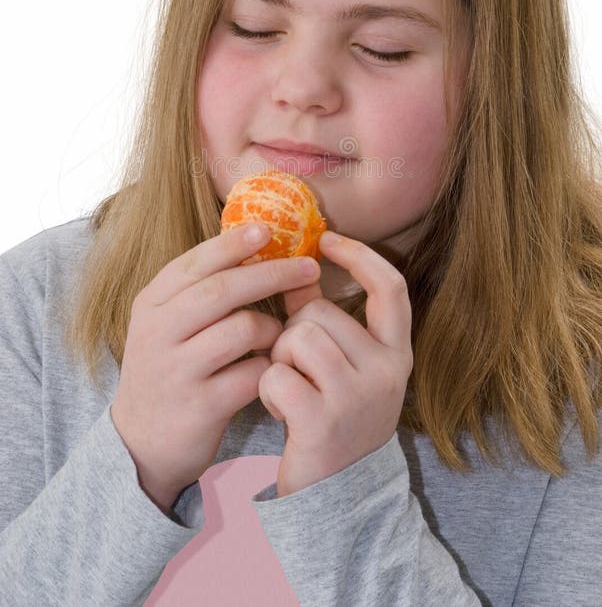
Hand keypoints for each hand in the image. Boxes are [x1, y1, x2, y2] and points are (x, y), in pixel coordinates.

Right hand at [110, 222, 320, 511]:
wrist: (139, 443)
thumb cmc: (170, 368)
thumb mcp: (168, 323)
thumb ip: (200, 289)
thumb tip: (257, 241)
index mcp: (152, 303)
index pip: (196, 262)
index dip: (234, 243)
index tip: (269, 229)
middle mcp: (158, 331)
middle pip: (223, 289)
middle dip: (272, 273)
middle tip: (309, 267)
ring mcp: (176, 370)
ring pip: (242, 329)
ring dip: (272, 328)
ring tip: (278, 334)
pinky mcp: (199, 406)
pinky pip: (252, 373)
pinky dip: (270, 366)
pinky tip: (272, 368)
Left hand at [257, 232, 412, 496]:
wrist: (337, 498)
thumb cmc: (334, 419)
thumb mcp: (344, 369)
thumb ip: (323, 321)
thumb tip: (295, 268)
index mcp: (397, 354)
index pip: (391, 287)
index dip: (360, 256)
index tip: (328, 239)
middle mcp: (387, 372)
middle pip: (319, 311)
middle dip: (294, 332)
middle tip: (299, 370)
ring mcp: (357, 397)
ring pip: (296, 337)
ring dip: (280, 359)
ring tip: (291, 390)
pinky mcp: (323, 422)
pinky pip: (276, 373)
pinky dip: (270, 390)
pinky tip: (283, 412)